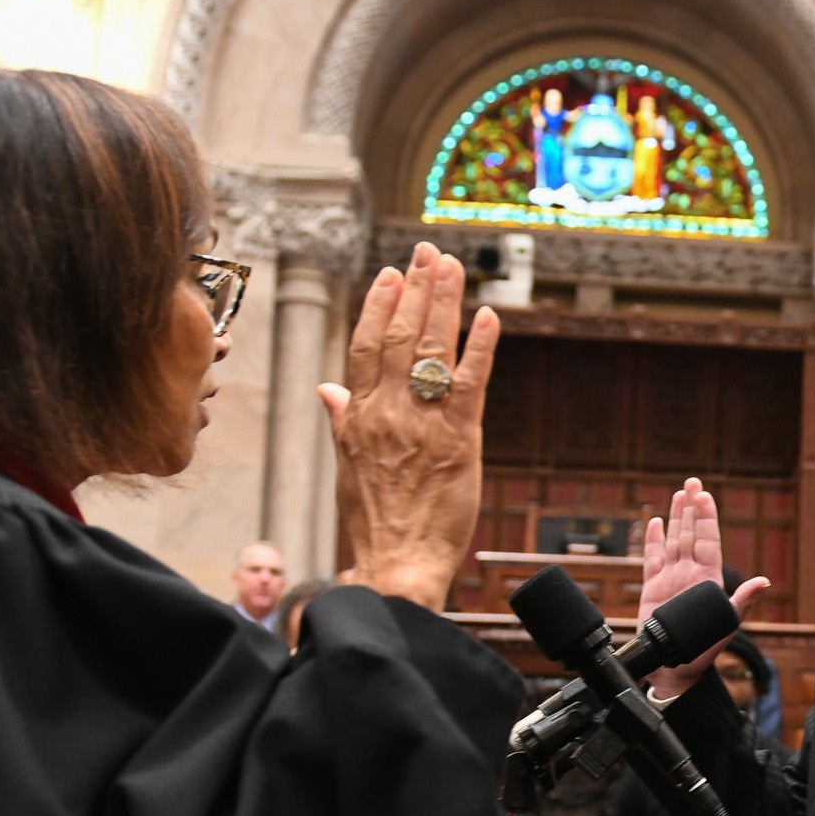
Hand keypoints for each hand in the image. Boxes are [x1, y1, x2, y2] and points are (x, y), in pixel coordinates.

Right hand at [320, 243, 498, 609]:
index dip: (377, 305)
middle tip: (427, 252)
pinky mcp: (459, 442)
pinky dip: (480, 348)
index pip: (364, 346)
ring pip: (431, 350)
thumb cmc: (374, 522)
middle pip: (399, 336)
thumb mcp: (346, 468)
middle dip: (415, 289)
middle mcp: (387, 413)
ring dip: (443, 303)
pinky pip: (470, 384)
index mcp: (358, 418)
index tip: (390, 274)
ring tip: (452, 266)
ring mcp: (423, 425)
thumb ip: (341, 422)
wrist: (398, 563)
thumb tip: (327, 389)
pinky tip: (488, 317)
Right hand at [638, 476, 768, 697]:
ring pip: (673, 539)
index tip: (704, 496)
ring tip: (679, 493)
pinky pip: (653, 558)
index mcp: (708, 578)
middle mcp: (690, 573)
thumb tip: (764, 582)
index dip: (706, 518)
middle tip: (693, 482)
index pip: (708, 540)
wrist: (673, 667)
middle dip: (692, 507)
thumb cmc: (703, 649)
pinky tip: (656, 522)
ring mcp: (672, 578)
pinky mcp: (653, 586)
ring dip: (676, 516)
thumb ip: (742, 601)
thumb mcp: (726, 623)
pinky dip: (653, 540)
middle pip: (690, 533)